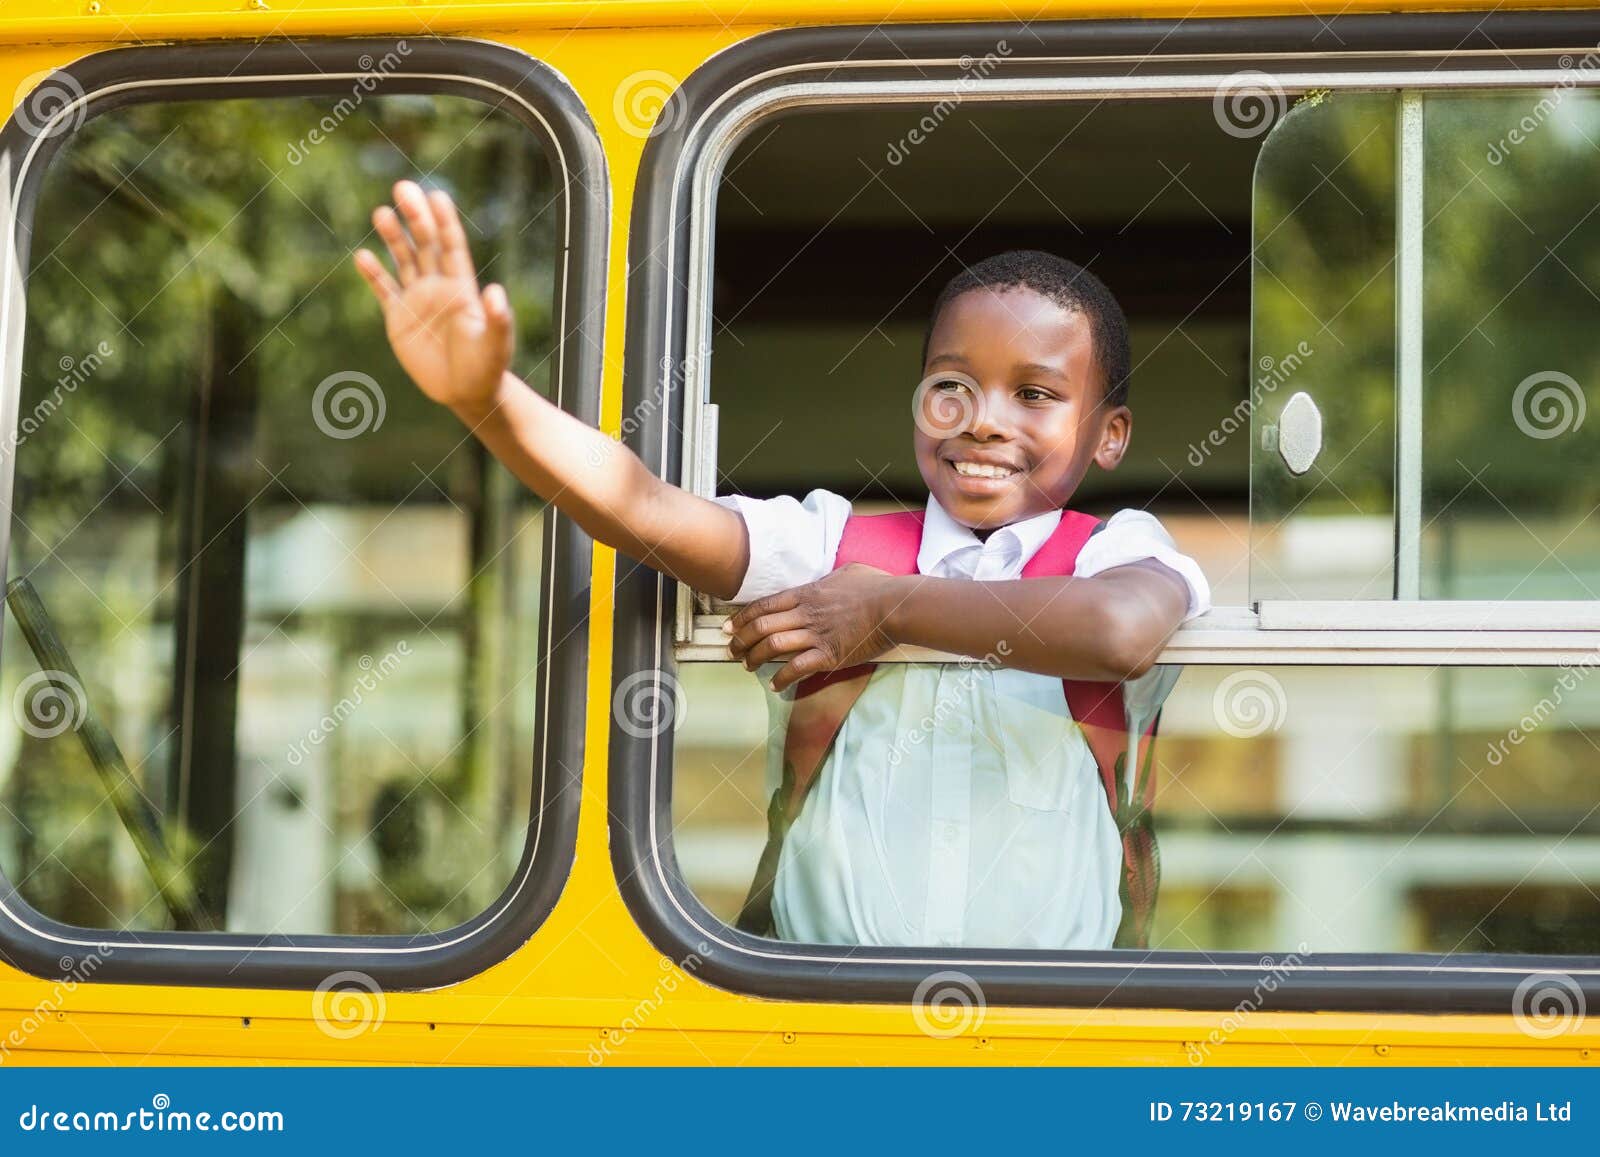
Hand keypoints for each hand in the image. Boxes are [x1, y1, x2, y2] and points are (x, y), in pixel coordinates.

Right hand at [354, 181, 512, 413]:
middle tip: (402, 188)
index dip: (444, 221)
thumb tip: (496, 293)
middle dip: (415, 217)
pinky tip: (363, 257)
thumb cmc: (487, 366)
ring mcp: (418, 300)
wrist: (467, 392)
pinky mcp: (399, 319)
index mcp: (463, 287)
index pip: (452, 246)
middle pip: (425, 244)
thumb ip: (497, 318)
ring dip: (393, 237)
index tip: (435, 195)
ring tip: (381, 213)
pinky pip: (384, 291)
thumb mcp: (496, 343)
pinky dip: (374, 275)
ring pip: (403, 260)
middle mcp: (439, 287)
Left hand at [725, 564, 904, 691]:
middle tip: (732, 650)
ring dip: (755, 658)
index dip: (742, 617)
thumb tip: (829, 579)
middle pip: (761, 626)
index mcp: (807, 593)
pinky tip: (775, 685)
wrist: (896, 606)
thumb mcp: (848, 572)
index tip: (729, 627)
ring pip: (772, 646)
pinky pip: (796, 668)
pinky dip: (781, 678)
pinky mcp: (829, 655)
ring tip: (748, 667)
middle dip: (741, 640)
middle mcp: (805, 613)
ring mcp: (816, 635)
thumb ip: (831, 577)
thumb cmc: (877, 587)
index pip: (764, 605)